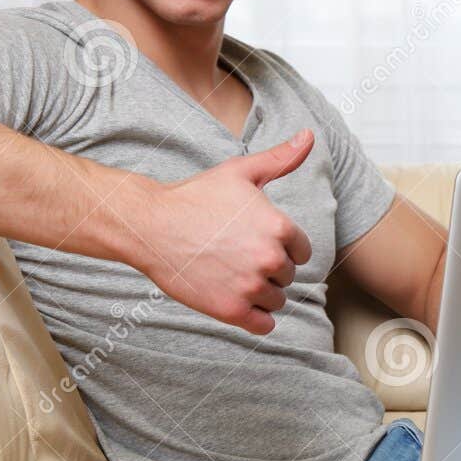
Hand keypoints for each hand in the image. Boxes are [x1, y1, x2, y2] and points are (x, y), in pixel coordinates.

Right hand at [130, 129, 314, 334]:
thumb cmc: (195, 197)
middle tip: (236, 255)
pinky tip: (236, 299)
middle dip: (269, 268)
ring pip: (276, 300)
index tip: (254, 240)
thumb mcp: (241, 172)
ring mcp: (251, 287)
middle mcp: (270, 259)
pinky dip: (255, 317)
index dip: (281, 246)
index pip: (302, 251)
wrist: (151, 226)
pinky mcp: (231, 311)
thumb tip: (309, 136)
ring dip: (261, 292)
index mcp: (279, 227)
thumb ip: (281, 159)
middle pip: (288, 275)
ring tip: (231, 273)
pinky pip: (264, 325)